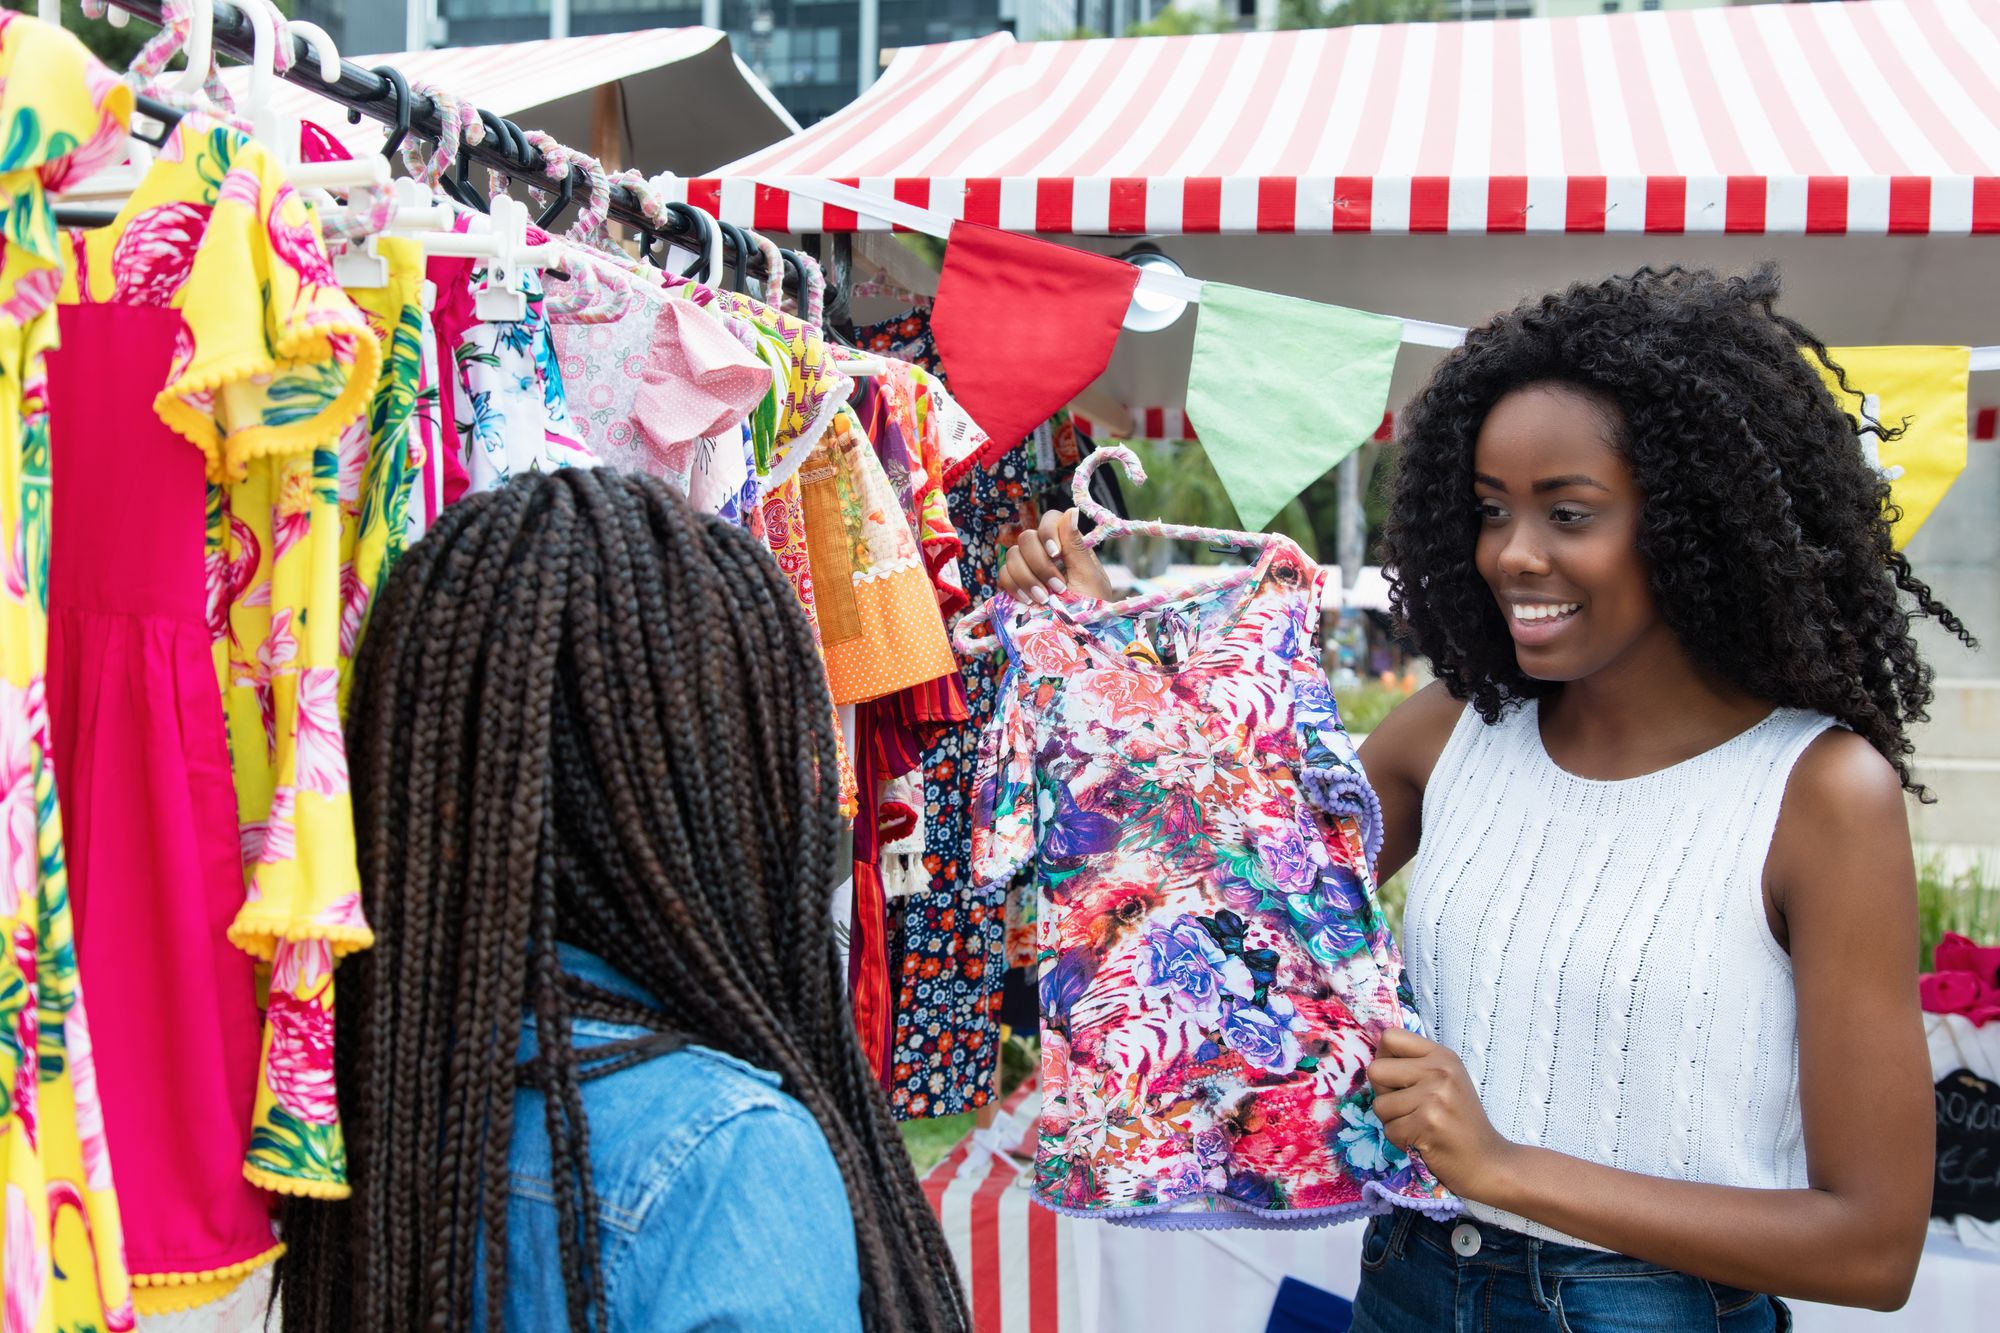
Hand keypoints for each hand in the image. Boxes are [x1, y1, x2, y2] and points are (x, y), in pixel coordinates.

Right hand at [998, 509, 1114, 604]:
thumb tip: (1072, 510)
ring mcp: (1028, 568)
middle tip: (1057, 587)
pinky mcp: (1015, 586)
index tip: (1056, 554)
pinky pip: (1003, 574)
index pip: (1050, 518)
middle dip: (1040, 564)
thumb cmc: (1092, 608)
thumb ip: (1076, 546)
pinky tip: (1028, 600)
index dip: (1048, 531)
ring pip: (1012, 555)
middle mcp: (1045, 553)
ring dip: (1027, 577)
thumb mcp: (1089, 577)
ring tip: (1044, 598)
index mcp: (1067, 545)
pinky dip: (1014, 586)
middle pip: (1027, 537)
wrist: (1079, 638)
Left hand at [1368, 1027, 1518, 1202]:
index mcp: (1442, 1055)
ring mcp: (1435, 1096)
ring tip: (1419, 1126)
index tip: (1396, 1078)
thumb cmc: (1458, 1122)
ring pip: (1379, 1105)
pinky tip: (1423, 1140)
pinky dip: (1400, 1140)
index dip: (1383, 1058)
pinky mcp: (1428, 1123)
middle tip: (1409, 1108)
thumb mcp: (1445, 1081)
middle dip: (1384, 1094)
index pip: (1390, 1037)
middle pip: (1376, 1070)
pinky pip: (1389, 1130)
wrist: (1487, 1162)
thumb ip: (1414, 1065)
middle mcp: (1440, 1070)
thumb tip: (1375, 1058)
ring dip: (1393, 1121)